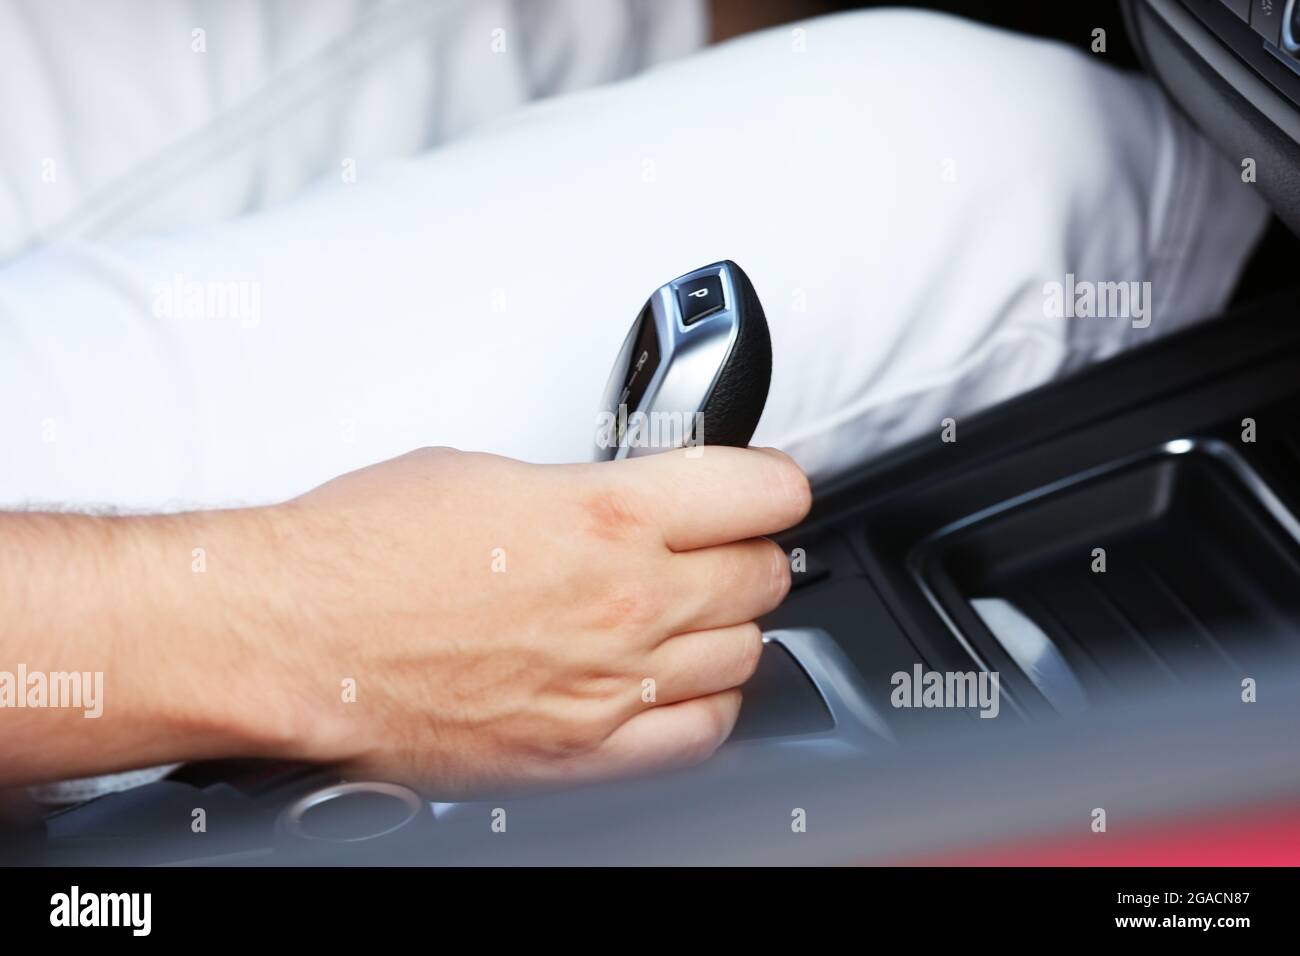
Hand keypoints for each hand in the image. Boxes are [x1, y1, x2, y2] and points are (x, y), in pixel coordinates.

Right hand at [268, 445, 811, 795]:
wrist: (294, 634)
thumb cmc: (363, 549)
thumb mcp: (488, 473)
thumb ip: (584, 492)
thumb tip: (623, 501)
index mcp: (607, 513)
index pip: (763, 492)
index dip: (773, 484)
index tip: (764, 489)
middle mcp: (625, 600)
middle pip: (762, 575)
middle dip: (749, 553)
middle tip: (718, 547)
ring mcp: (609, 683)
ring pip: (745, 656)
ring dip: (728, 629)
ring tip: (690, 615)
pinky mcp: (580, 752)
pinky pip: (700, 735)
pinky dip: (706, 706)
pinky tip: (677, 686)